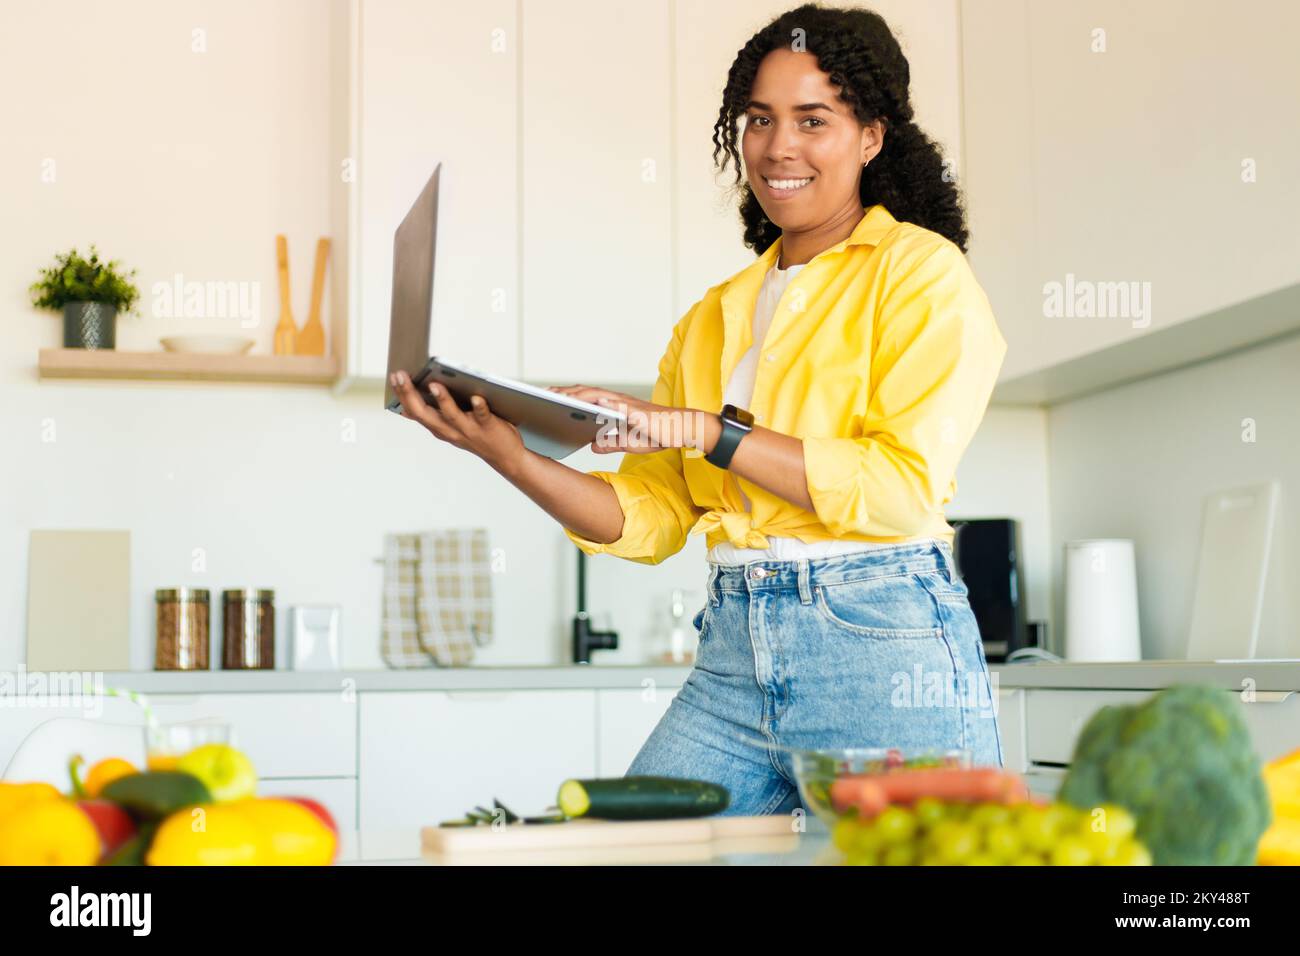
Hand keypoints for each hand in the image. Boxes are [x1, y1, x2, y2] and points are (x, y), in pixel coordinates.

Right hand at [390, 371, 525, 472]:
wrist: (505, 457)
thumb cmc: (476, 436)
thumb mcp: (448, 429)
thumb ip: (431, 418)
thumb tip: (405, 409)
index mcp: (439, 428)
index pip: (414, 411)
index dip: (402, 395)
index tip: (394, 377)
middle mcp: (450, 430)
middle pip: (425, 413)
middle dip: (410, 394)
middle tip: (401, 376)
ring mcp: (468, 429)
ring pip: (451, 415)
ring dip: (442, 400)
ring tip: (434, 385)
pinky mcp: (488, 427)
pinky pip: (482, 416)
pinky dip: (479, 407)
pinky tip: (476, 398)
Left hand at [546, 385, 705, 455]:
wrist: (684, 429)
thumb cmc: (659, 433)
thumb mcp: (630, 442)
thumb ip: (612, 442)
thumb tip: (593, 446)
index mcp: (615, 407)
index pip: (586, 398)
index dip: (567, 396)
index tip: (548, 396)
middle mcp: (619, 401)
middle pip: (587, 393)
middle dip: (565, 392)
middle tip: (544, 393)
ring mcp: (628, 405)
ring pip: (599, 395)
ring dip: (578, 394)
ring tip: (559, 395)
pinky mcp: (639, 413)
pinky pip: (620, 406)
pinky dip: (605, 402)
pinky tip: (592, 401)